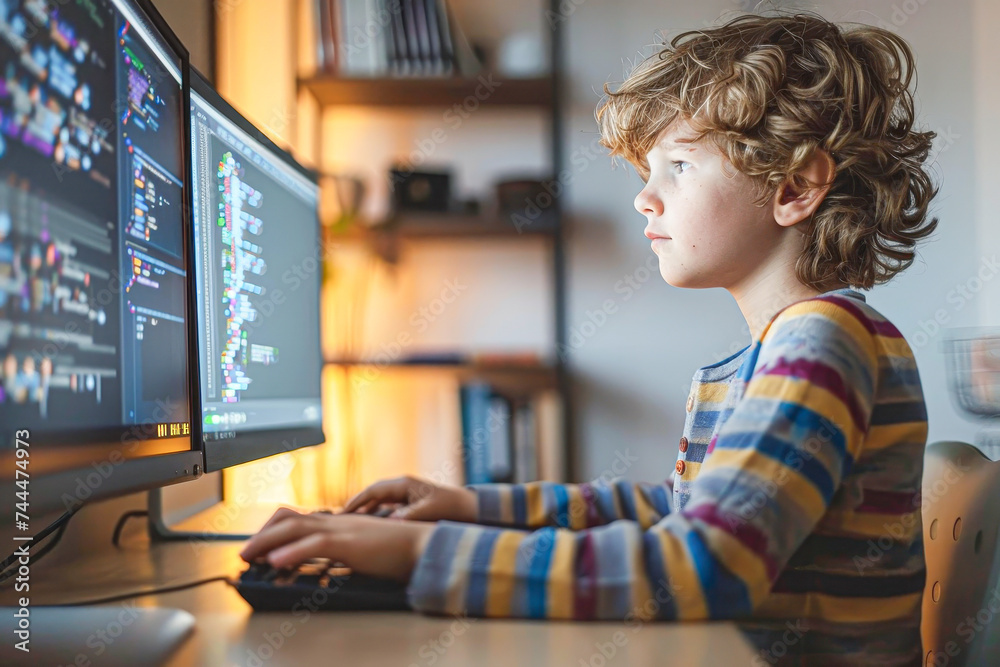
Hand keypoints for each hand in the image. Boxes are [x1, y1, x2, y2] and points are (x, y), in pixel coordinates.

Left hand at [239, 508, 435, 581]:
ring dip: (266, 542)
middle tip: (245, 552)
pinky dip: (291, 553)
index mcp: (339, 522)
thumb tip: (329, 565)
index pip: (298, 517)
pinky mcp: (348, 543)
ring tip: (248, 556)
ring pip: (294, 528)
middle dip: (262, 535)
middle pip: (288, 519)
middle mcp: (336, 521)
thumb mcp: (364, 549)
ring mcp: (341, 530)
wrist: (423, 545)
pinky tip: (276, 562)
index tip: (260, 544)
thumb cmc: (398, 551)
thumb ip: (345, 552)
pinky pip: (313, 545)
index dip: (274, 529)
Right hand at [341, 475, 477, 522]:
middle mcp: (403, 487)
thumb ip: (409, 516)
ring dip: (365, 512)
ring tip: (350, 524)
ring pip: (379, 502)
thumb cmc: (450, 507)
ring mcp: (406, 495)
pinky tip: (370, 526)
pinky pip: (387, 508)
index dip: (356, 501)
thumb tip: (390, 522)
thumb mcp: (428, 511)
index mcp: (404, 484)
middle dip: (356, 506)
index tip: (342, 512)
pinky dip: (377, 516)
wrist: (468, 508)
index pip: (373, 490)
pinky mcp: (410, 504)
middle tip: (339, 520)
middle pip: (373, 495)